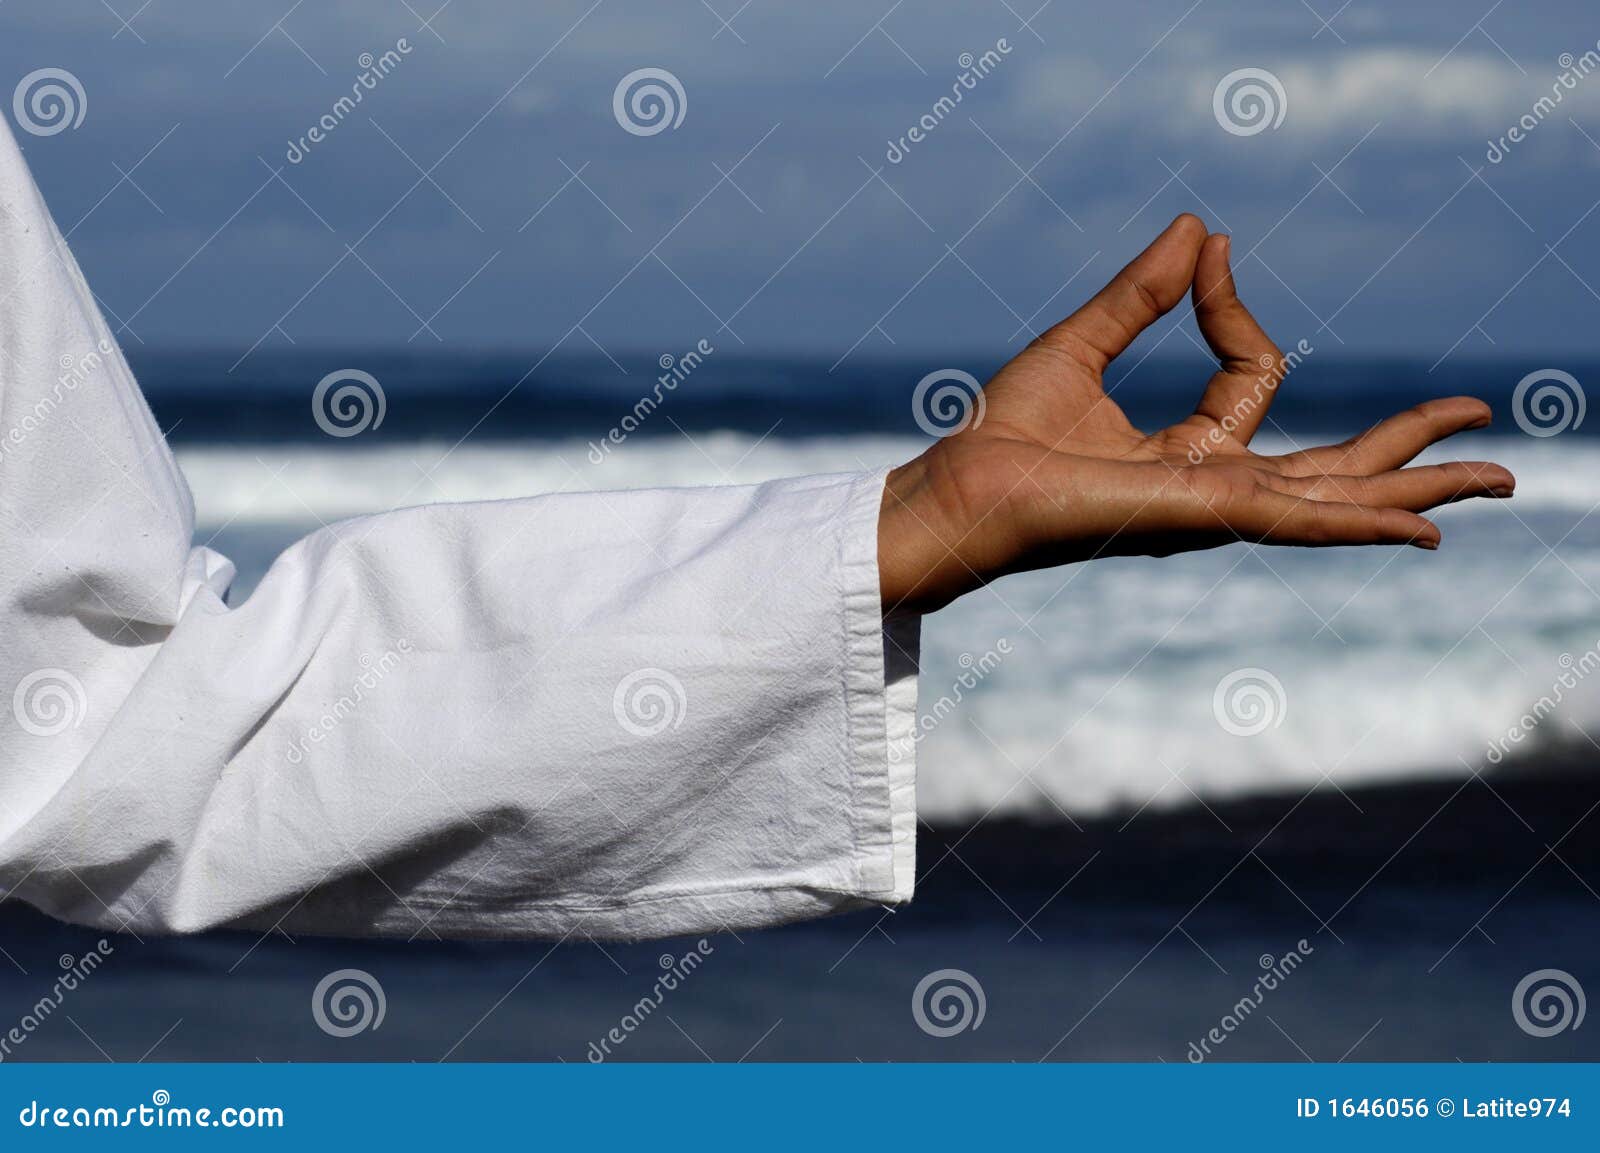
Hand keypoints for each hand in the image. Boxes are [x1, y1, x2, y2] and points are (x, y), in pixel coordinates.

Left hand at [878, 214, 1514, 614]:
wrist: (956, 490)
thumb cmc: (1002, 434)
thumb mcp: (1082, 345)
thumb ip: (1144, 296)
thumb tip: (1202, 231)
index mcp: (1187, 453)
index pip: (1255, 376)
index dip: (1236, 308)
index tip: (1208, 253)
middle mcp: (1211, 490)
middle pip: (1334, 470)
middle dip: (1408, 455)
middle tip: (1484, 434)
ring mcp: (1212, 511)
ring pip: (1338, 499)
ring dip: (1417, 488)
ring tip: (1495, 483)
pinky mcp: (1199, 516)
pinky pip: (1297, 517)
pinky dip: (1363, 523)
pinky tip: (1421, 529)